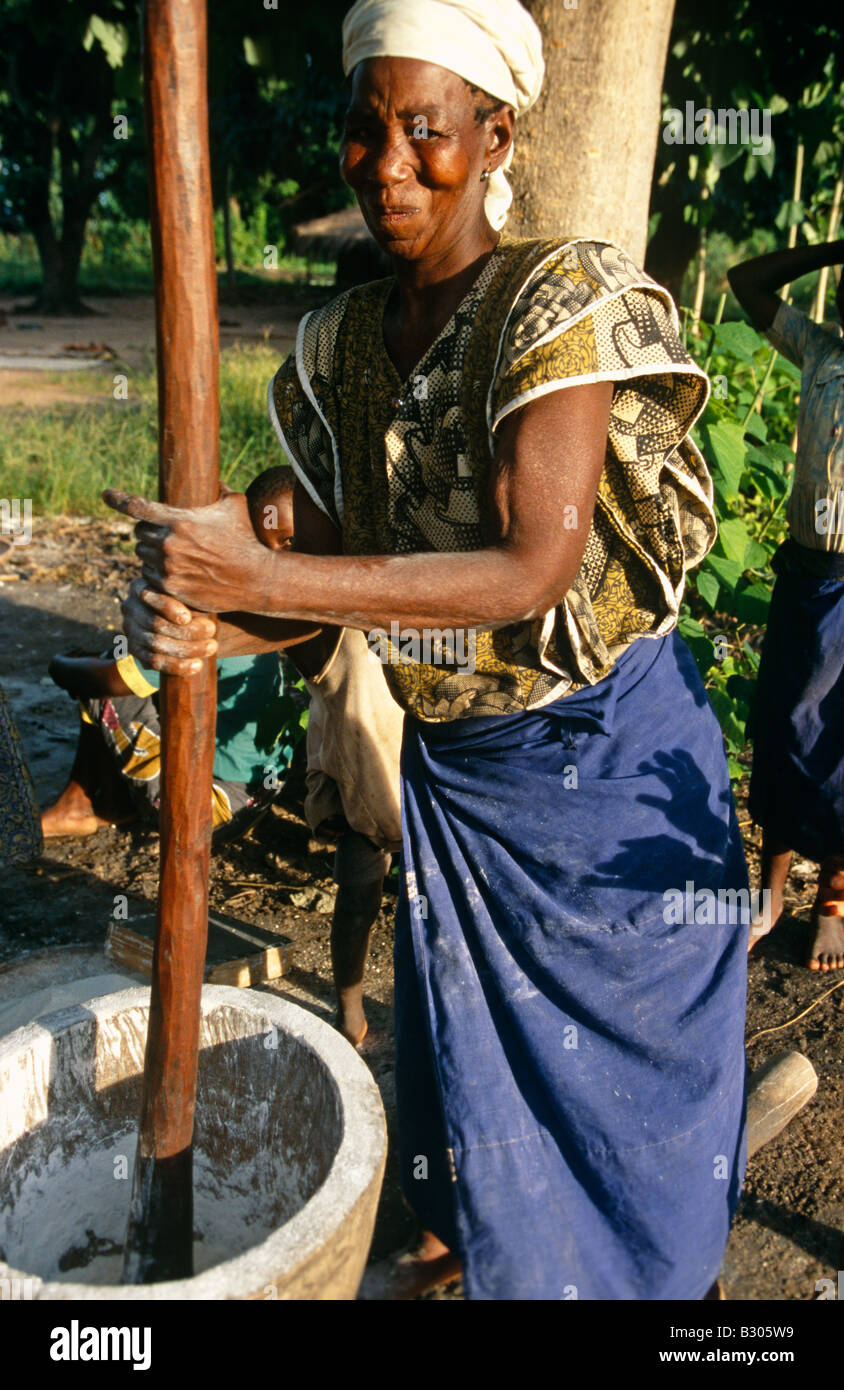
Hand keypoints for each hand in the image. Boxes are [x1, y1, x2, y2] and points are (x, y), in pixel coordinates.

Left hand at [103, 488, 270, 613]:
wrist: (256, 579)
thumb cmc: (247, 539)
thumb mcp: (234, 506)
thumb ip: (218, 488)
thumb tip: (213, 477)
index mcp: (179, 520)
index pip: (138, 507)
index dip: (119, 499)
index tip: (105, 495)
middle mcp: (168, 543)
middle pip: (139, 533)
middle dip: (149, 533)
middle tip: (168, 537)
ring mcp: (167, 568)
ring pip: (142, 556)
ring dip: (152, 555)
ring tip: (177, 557)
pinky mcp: (170, 588)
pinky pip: (149, 577)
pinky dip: (158, 574)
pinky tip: (177, 573)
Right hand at [120, 577, 217, 675]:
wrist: (185, 622)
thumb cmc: (190, 599)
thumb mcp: (188, 592)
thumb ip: (191, 590)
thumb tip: (207, 592)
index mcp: (140, 586)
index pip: (148, 595)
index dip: (167, 607)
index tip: (187, 618)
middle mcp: (131, 607)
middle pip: (155, 623)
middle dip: (185, 630)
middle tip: (212, 630)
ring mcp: (131, 630)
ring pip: (156, 644)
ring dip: (187, 649)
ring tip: (211, 647)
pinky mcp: (136, 650)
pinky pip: (155, 662)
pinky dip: (177, 665)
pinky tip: (197, 665)